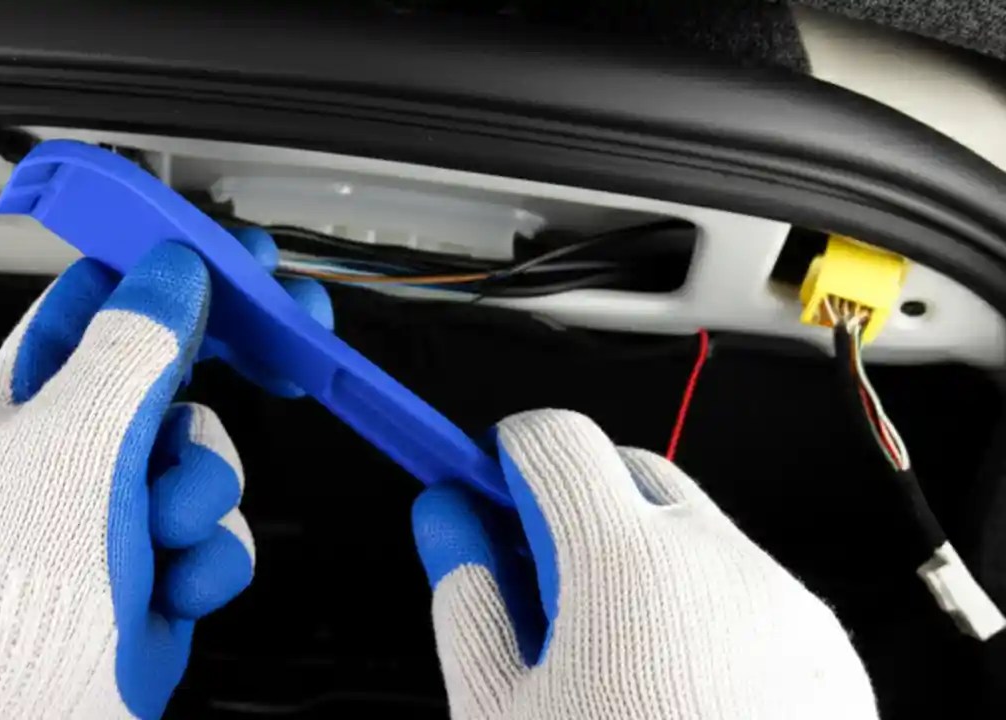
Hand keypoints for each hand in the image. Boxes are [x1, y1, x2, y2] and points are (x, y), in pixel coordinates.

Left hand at [0, 232, 329, 718]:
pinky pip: (222, 527)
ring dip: (203, 493)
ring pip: (211, 452)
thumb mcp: (73, 441)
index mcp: (31, 394)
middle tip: (296, 337)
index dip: (171, 266)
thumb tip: (170, 272)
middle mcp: (77, 440)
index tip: (236, 255)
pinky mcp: (163, 557)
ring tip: (161, 534)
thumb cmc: (17, 585)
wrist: (26, 712)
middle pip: (176, 366)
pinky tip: (170, 585)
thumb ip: (131, 346)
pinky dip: (209, 557)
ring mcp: (122, 501)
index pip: (106, 296)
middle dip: (235, 362)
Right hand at [412, 409, 878, 719]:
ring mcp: (783, 605)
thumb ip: (465, 595)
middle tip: (530, 583)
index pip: (552, 438)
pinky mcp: (823, 651)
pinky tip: (674, 694)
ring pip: (688, 529)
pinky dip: (697, 607)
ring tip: (608, 667)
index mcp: (627, 565)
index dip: (501, 456)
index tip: (475, 481)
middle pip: (625, 470)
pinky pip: (744, 587)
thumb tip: (445, 523)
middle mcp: (720, 563)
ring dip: (636, 559)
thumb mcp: (498, 711)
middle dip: (569, 504)